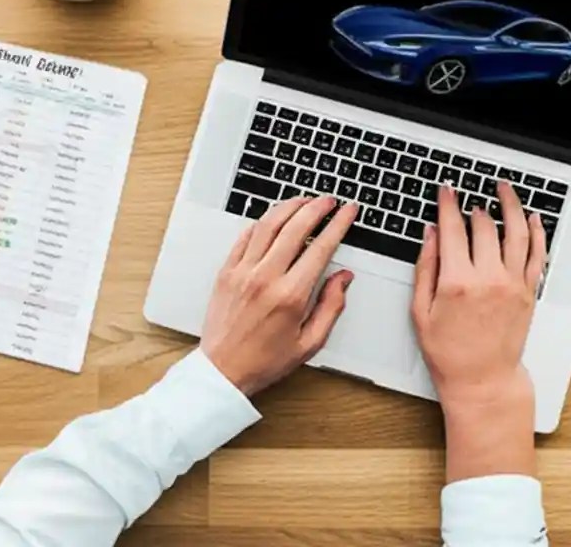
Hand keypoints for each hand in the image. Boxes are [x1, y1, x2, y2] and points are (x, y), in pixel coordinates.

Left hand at [201, 196, 357, 396]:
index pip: (321, 247)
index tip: (348, 211)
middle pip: (295, 227)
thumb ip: (331, 306)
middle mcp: (266, 278)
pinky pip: (245, 237)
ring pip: (268, 225)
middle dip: (316, 207)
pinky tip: (273, 218)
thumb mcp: (310, 343)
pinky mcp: (226, 272)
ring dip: (289, 207)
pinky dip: (261, 222)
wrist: (223, 370)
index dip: (338, 224)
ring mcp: (243, 272)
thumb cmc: (265, 361)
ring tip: (304, 200)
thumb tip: (343, 278)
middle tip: (329, 200)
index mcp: (290, 295)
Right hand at [411, 182, 546, 480]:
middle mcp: (488, 279)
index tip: (446, 191)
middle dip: (475, 207)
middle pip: (484, 226)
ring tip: (505, 189)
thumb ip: (425, 268)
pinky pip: (537, 255)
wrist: (482, 380)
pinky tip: (532, 218)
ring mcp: (513, 285)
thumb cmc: (449, 353)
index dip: (448, 204)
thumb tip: (431, 235)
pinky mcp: (529, 293)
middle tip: (468, 197)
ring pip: (517, 232)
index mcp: (457, 282)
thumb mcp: (421, 311)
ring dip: (511, 205)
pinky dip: (537, 232)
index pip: (453, 229)